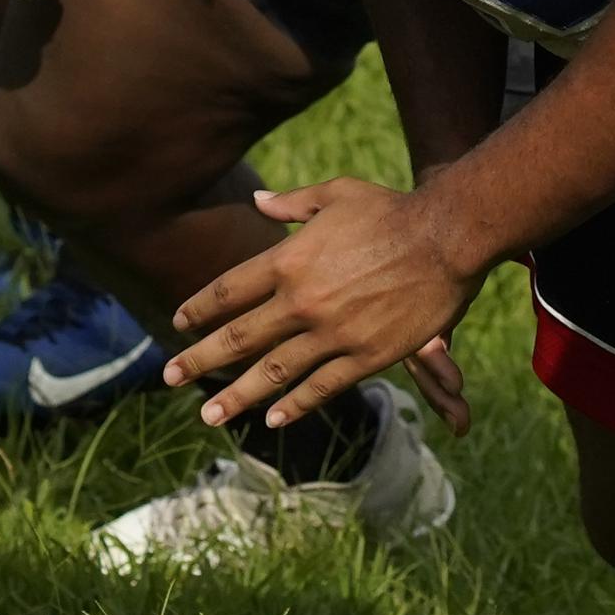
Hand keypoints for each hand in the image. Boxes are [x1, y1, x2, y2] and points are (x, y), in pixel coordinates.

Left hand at [164, 179, 487, 431]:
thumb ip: (292, 204)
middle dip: (199, 359)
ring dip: (237, 395)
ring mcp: (332, 333)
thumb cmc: (391, 210)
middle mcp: (301, 301)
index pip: (229, 289)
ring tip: (208, 413)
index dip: (199, 308)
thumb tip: (257, 201)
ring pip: (273, 372)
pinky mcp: (366, 356)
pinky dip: (295, 405)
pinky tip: (273, 419)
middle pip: (239, 336)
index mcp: (287, 260)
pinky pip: (321, 387)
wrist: (446, 237)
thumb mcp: (335, 194)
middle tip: (167, 375)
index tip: (177, 322)